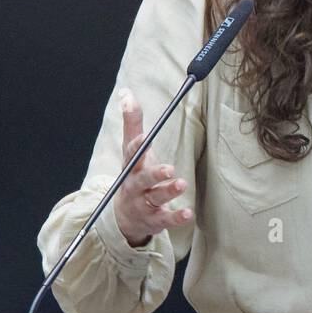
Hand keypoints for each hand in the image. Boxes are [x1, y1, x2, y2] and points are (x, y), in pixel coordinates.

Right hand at [113, 88, 194, 247]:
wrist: (123, 217)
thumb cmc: (134, 176)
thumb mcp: (131, 151)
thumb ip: (132, 123)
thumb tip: (126, 92)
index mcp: (131, 167)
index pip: (131, 154)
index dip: (137, 146)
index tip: (144, 137)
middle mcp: (135, 186)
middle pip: (142, 179)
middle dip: (155, 173)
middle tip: (169, 169)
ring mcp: (144, 204)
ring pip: (155, 198)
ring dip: (168, 192)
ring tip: (182, 184)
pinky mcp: (154, 220)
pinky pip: (165, 219)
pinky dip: (176, 217)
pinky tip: (188, 213)